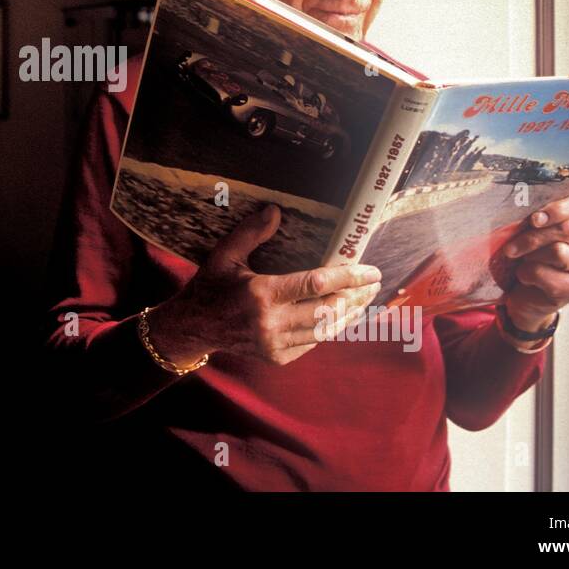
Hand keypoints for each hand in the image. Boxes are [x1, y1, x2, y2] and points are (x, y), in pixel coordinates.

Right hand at [148, 204, 382, 366]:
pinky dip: (330, 328)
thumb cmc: (211, 285)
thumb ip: (251, 232)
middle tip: (373, 284)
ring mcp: (275, 344)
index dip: (347, 276)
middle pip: (328, 310)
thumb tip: (275, 211)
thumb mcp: (225, 255)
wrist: (194, 328)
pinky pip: (313, 343)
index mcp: (261, 294)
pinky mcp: (277, 357)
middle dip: (355, 296)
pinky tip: (342, 316)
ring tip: (366, 299)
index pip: (315, 284)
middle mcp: (271, 322)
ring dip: (349, 314)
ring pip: (325, 330)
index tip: (370, 270)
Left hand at [500, 193, 568, 333]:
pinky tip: (525, 276)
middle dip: (532, 237)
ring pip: (558, 252)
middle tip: (510, 246)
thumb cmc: (528, 256)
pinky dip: (527, 274)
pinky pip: (546, 274)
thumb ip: (533, 220)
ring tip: (519, 260)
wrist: (525, 294)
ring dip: (529, 255)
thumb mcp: (530, 233)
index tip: (533, 218)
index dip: (558, 209)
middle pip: (566, 229)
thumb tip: (518, 208)